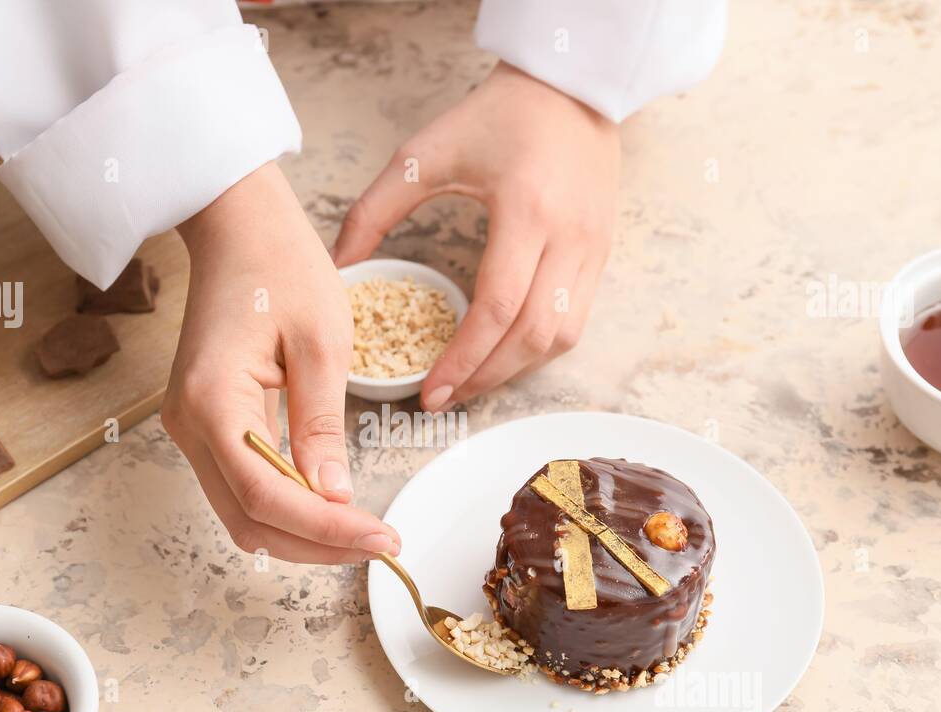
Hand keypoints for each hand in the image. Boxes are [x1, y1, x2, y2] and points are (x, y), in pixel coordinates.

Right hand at [163, 162, 400, 563]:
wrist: (238, 227)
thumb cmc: (281, 266)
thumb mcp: (321, 342)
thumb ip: (322, 423)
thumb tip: (334, 495)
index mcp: (213, 400)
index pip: (266, 495)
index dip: (325, 529)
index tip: (382, 539)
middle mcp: (189, 424)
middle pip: (249, 520)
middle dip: (316, 544)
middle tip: (381, 544)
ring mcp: (192, 428)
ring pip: (243, 514)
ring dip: (302, 533)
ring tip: (363, 530)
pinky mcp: (207, 426)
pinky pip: (243, 487)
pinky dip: (288, 508)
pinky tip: (331, 504)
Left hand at [334, 63, 620, 410]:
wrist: (570, 86)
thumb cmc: (496, 117)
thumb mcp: (425, 153)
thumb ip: (375, 209)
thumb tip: (339, 265)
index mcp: (526, 210)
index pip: (497, 306)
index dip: (464, 358)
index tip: (431, 389)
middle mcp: (568, 236)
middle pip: (532, 335)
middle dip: (485, 376)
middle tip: (444, 397)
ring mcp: (592, 249)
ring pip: (560, 337)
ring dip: (515, 370)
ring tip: (471, 382)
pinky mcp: (601, 254)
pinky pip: (574, 322)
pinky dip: (538, 349)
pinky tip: (505, 355)